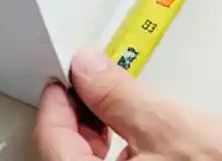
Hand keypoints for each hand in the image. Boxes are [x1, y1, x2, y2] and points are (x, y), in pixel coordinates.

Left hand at [34, 47, 221, 160]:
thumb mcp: (170, 124)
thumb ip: (119, 96)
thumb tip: (89, 69)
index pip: (52, 144)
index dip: (57, 103)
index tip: (65, 76)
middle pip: (65, 158)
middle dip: (78, 119)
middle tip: (91, 85)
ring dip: (98, 136)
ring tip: (118, 107)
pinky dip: (119, 153)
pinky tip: (138, 138)